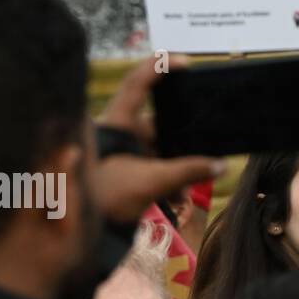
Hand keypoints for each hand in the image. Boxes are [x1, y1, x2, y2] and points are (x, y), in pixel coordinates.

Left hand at [92, 56, 223, 223]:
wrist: (77, 236)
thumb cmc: (104, 199)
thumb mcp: (151, 182)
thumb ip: (189, 171)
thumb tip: (221, 165)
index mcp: (116, 124)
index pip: (138, 83)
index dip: (161, 67)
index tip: (186, 61)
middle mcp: (118, 134)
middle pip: (159, 120)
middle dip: (184, 134)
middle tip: (205, 136)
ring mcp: (122, 153)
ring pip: (160, 147)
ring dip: (179, 163)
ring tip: (191, 181)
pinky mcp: (125, 172)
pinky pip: (155, 166)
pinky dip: (170, 177)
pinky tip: (179, 195)